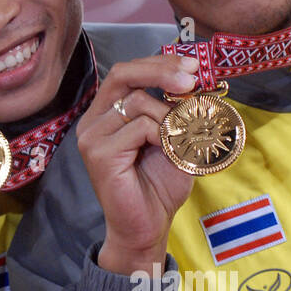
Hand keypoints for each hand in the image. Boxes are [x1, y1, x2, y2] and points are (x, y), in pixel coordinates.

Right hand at [78, 55, 201, 274]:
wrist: (147, 228)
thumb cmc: (159, 186)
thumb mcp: (176, 140)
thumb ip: (179, 112)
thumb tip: (198, 81)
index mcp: (107, 113)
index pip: (128, 72)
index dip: (159, 62)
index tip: (191, 65)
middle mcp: (94, 120)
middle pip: (124, 74)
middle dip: (161, 70)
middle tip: (191, 79)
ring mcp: (92, 136)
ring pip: (138, 102)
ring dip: (169, 119)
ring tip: (177, 144)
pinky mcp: (98, 153)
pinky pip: (139, 126)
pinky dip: (162, 137)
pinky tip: (166, 155)